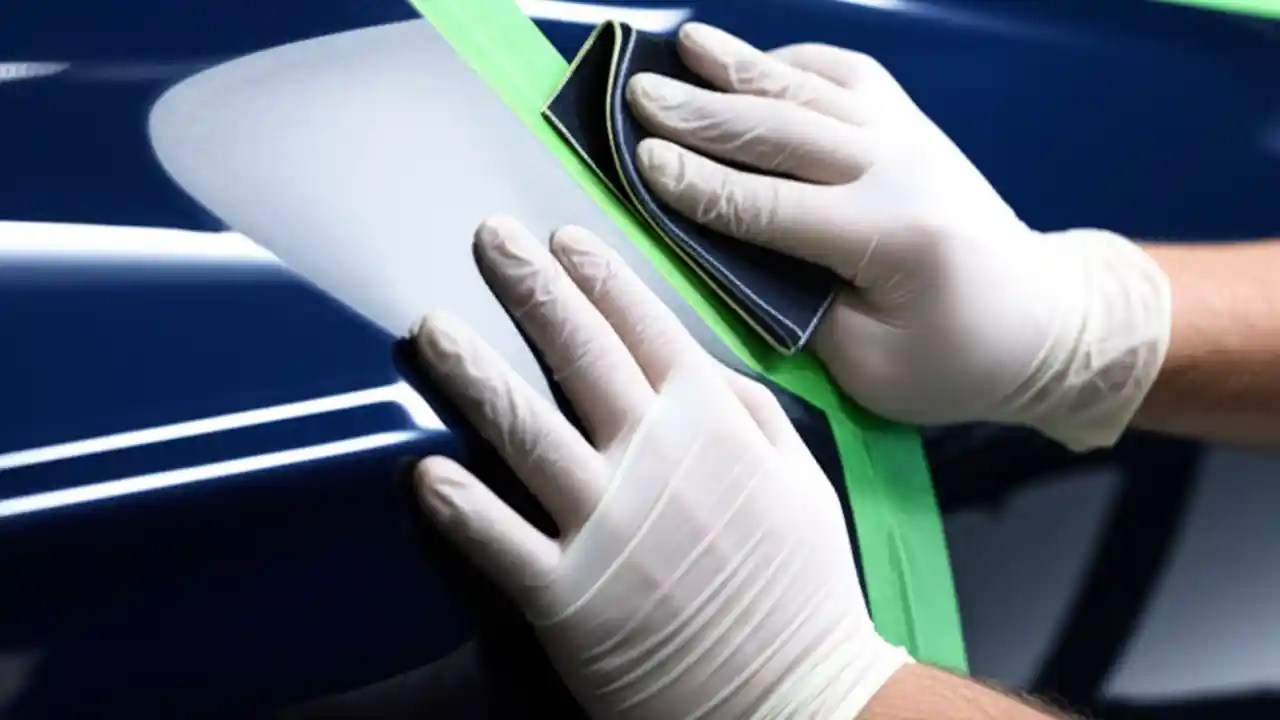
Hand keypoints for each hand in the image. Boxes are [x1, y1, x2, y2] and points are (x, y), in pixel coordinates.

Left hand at [411, 217, 909, 717]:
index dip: (599, 275)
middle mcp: (656, 462)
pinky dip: (461, 504)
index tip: (562, 236)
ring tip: (431, 326)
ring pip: (525, 430)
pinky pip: (500, 539)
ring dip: (474, 371)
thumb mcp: (800, 479)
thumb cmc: (802, 588)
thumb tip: (693, 359)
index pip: (645, 328)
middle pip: (579, 356)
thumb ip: (746, 409)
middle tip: (488, 238)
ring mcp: (608, 527)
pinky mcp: (569, 598)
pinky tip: (425, 468)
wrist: (796, 698)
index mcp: (712, 426)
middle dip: (530, 288)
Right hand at [626, 23, 1170, 449]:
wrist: (1044, 320)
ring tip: (680, 44)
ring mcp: (911, 137)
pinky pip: (848, 75)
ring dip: (739, 66)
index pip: (772, 207)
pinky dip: (794, 61)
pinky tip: (752, 58)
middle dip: (702, 113)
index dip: (700, 186)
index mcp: (892, 238)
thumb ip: (799, 308)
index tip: (640, 163)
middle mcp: (901, 170)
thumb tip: (730, 254)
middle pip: (783, 132)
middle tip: (635, 95)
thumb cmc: (954, 360)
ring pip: (811, 91)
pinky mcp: (913, 125)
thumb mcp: (869, 366)